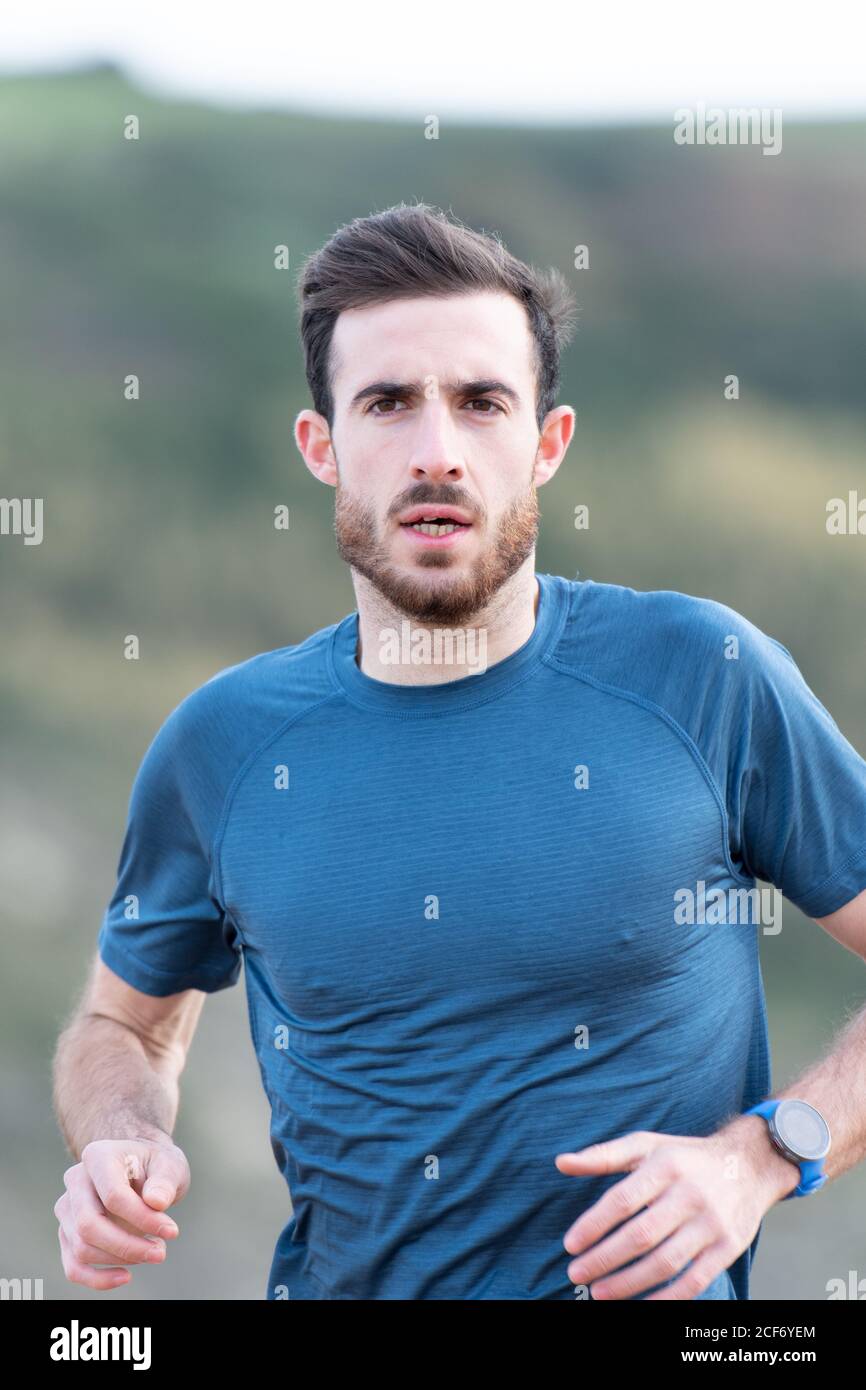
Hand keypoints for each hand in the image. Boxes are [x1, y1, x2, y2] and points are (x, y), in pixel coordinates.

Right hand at [55, 1135, 188, 1289]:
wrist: (141, 1169)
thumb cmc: (155, 1165)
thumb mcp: (169, 1164)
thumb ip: (164, 1181)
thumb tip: (156, 1202)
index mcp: (98, 1156)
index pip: (113, 1196)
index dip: (142, 1218)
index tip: (171, 1231)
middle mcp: (75, 1181)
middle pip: (89, 1225)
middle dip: (127, 1246)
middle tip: (161, 1253)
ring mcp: (68, 1209)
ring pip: (82, 1248)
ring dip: (120, 1259)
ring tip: (155, 1252)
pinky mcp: (68, 1234)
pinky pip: (73, 1266)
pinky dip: (97, 1278)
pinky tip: (125, 1276)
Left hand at [554, 1121, 795, 1299]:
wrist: (748, 1165)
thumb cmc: (685, 1157)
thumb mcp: (646, 1145)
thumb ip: (603, 1155)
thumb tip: (561, 1163)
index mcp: (665, 1166)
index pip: (622, 1200)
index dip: (593, 1224)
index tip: (570, 1244)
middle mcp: (690, 1194)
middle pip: (641, 1235)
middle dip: (604, 1259)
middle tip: (577, 1273)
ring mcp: (711, 1223)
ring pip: (665, 1262)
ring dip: (629, 1283)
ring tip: (599, 1293)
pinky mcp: (728, 1247)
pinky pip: (694, 1280)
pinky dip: (667, 1297)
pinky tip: (642, 1303)